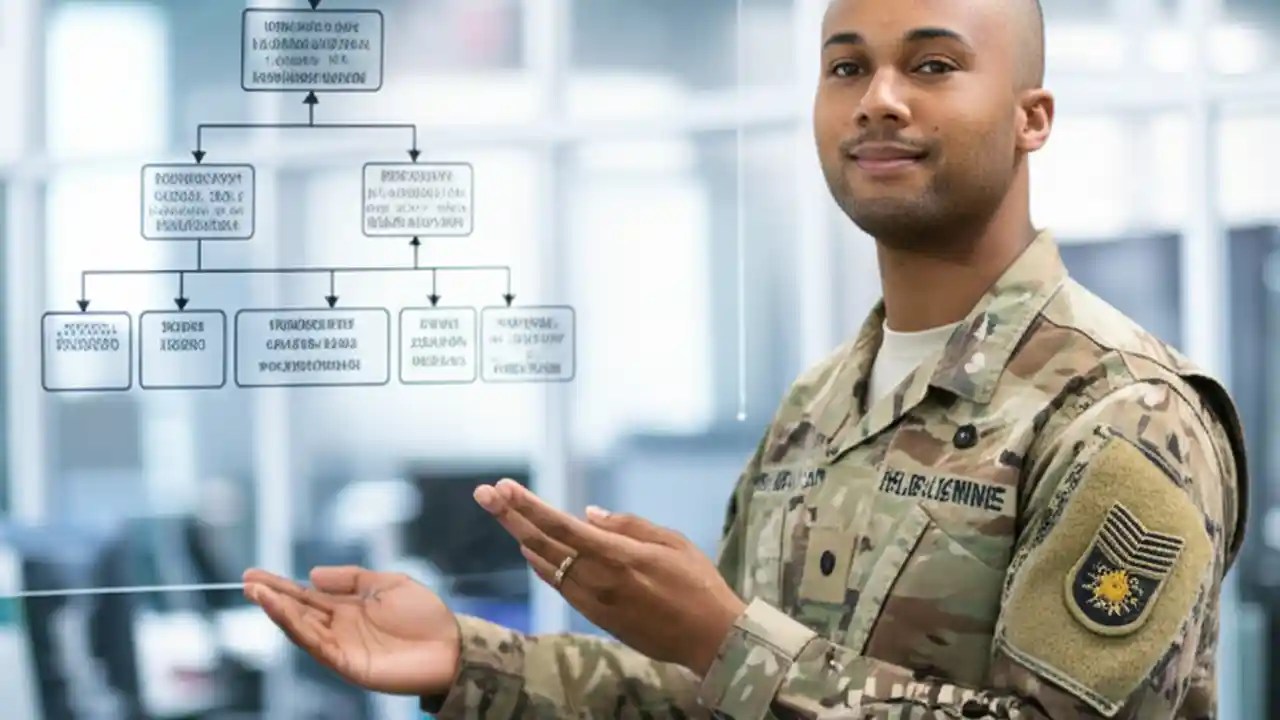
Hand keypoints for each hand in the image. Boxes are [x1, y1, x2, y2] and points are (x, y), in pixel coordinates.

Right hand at [242, 566, 460, 696]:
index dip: (281, 586)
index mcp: (348, 609)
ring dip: (278, 611)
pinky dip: (296, 628)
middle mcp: (339, 628)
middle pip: (298, 611)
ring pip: (301, 628)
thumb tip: (312, 574)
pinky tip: (283, 612)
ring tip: (257, 593)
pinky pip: (316, 645)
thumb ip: (352, 579)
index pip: (306, 596)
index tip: (254, 574)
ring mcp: (341, 647)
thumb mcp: (387, 584)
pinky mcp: (347, 664)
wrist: (452, 645)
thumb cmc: (425, 616)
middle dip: (271, 597)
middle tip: (246, 582)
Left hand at [475, 479, 746, 676]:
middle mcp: (599, 579)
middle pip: (543, 544)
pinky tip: (531, 549)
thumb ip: (628, 526)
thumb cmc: (698, 583)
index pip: (562, 527)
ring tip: (502, 512)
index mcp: (619, 556)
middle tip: (484, 493)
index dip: (529, 506)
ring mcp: (594, 601)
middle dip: (510, 516)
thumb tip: (588, 514)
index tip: (504, 487)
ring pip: (547, 565)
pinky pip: (561, 585)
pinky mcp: (597, 617)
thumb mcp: (671, 542)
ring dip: (522, 537)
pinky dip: (542, 565)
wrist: (709, 638)